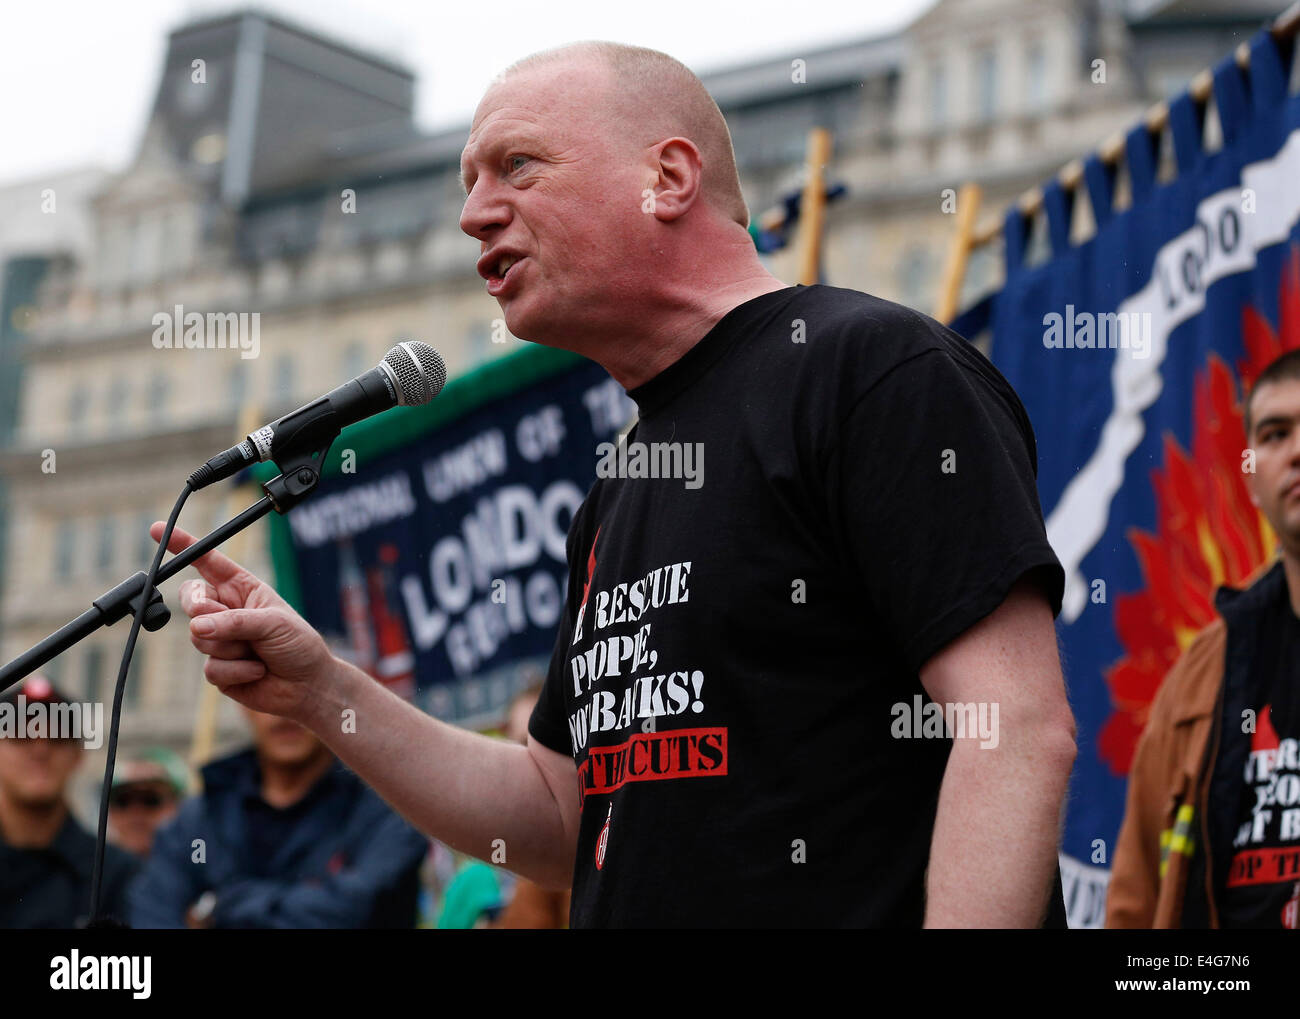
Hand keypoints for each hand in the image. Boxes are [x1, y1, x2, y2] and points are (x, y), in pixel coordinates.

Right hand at [151, 522, 335, 722]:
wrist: (307, 685)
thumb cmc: (298, 644)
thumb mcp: (273, 622)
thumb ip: (236, 621)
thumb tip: (198, 627)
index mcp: (241, 588)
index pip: (207, 561)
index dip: (184, 545)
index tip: (158, 529)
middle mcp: (225, 611)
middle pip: (191, 601)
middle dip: (204, 611)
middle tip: (227, 622)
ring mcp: (219, 639)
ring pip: (200, 638)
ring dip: (233, 647)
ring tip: (259, 651)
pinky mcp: (218, 668)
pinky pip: (211, 668)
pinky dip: (237, 671)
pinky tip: (258, 671)